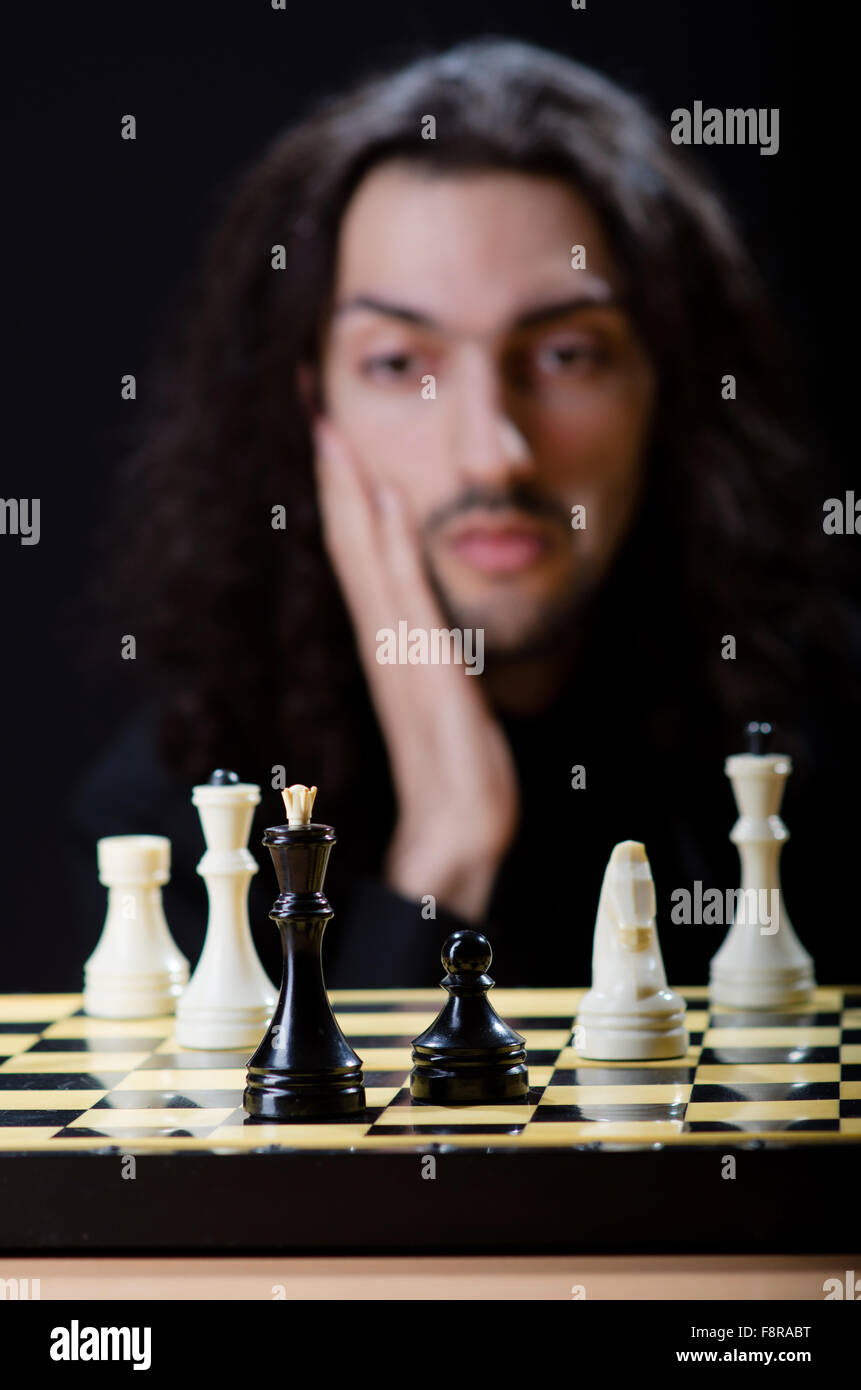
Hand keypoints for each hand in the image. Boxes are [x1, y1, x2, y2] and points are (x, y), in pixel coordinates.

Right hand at [314, 418, 519, 919]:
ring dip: (347, 485)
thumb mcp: (448, 694)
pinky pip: (405, 594)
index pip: (352, 545)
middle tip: (306, 391)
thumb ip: (434, 653)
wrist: (460, 831)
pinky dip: (389, 544)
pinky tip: (384, 498)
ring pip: (364, 553)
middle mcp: (382, 635)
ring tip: (329, 421)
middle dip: (330, 463)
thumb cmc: (457, 769)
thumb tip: (436, 621)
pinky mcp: (426, 670)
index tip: (325, 421)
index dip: (338, 482)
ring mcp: (398, 650)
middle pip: (345, 534)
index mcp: (385, 637)